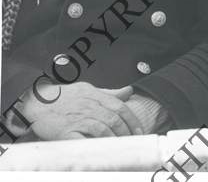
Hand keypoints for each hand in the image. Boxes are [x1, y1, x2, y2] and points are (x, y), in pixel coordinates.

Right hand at [21, 82, 143, 140]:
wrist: (36, 101)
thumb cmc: (63, 96)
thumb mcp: (87, 89)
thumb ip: (108, 93)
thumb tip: (129, 91)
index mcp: (95, 96)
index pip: (120, 106)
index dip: (132, 119)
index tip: (139, 130)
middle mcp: (88, 106)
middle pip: (114, 119)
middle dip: (126, 132)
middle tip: (133, 141)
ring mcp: (77, 119)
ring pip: (102, 129)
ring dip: (114, 139)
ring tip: (121, 146)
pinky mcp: (65, 132)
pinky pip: (83, 140)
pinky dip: (95, 145)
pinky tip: (103, 150)